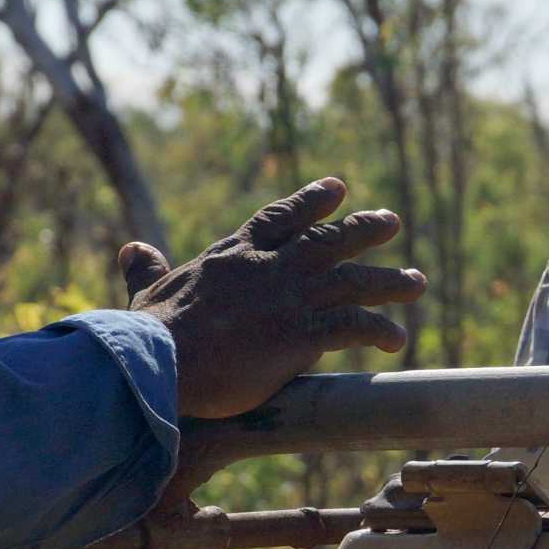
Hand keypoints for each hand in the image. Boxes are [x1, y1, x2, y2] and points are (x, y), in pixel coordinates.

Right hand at [118, 177, 425, 419]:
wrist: (160, 361)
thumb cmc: (148, 334)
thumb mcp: (147, 292)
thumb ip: (146, 270)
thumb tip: (132, 249)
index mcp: (234, 255)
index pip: (280, 218)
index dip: (311, 202)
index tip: (338, 188)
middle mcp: (270, 268)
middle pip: (327, 241)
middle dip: (362, 229)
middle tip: (391, 220)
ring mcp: (290, 298)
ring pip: (352, 280)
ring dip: (387, 281)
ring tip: (416, 282)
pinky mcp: (302, 334)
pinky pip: (353, 326)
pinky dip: (379, 330)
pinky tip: (398, 339)